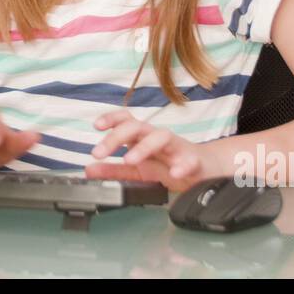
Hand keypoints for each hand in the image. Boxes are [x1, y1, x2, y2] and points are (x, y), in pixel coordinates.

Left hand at [84, 110, 208, 191]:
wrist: (204, 171)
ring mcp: (176, 148)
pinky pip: (189, 160)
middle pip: (137, 127)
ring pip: (161, 137)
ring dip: (144, 147)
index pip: (126, 121)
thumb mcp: (138, 170)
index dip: (111, 119)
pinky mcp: (193, 161)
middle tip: (98, 153)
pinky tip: (174, 173)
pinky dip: (182, 166)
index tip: (96, 126)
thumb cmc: (169, 164)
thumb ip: (114, 170)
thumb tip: (89, 170)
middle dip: (116, 136)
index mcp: (142, 138)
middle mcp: (157, 138)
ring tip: (129, 159)